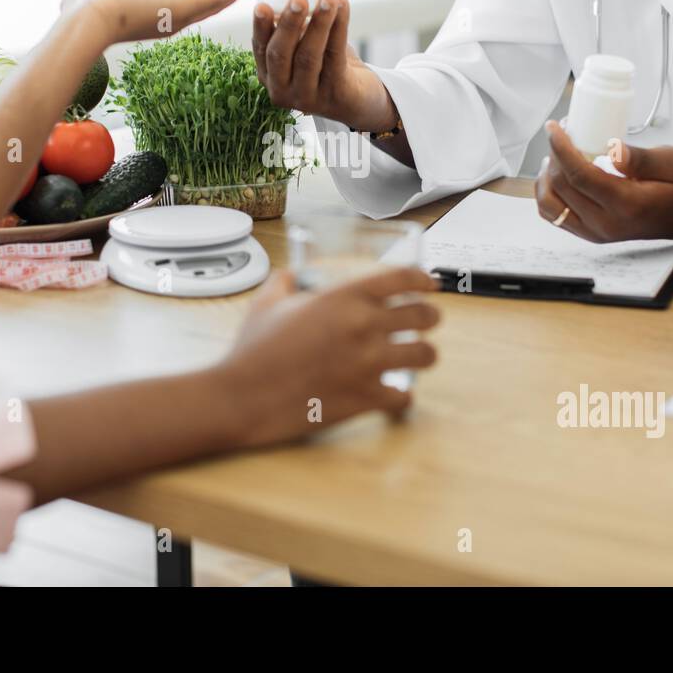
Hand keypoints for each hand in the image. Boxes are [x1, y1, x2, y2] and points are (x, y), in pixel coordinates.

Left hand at [61, 0, 260, 46]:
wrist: (91, 21)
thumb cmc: (83, 16)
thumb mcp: (83, 5)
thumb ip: (79, 2)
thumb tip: (66, 2)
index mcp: (150, 21)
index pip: (178, 13)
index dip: (193, 8)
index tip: (207, 4)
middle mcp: (168, 23)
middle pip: (202, 10)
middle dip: (221, 3)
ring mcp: (178, 17)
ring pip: (212, 4)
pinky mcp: (185, 7)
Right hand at [217, 266, 440, 447]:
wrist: (242, 397)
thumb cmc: (252, 350)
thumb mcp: (267, 302)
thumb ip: (287, 280)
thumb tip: (295, 274)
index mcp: (343, 297)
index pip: (402, 278)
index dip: (423, 279)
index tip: (430, 284)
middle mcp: (363, 327)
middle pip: (423, 315)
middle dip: (429, 317)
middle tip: (425, 322)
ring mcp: (368, 365)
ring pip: (425, 355)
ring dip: (423, 355)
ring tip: (415, 356)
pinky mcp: (366, 398)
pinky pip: (404, 396)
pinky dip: (401, 395)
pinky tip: (394, 393)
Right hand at [252, 0, 398, 131]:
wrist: (358, 100)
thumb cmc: (326, 67)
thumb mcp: (304, 50)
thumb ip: (296, 31)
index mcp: (269, 76)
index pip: (260, 50)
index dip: (260, 28)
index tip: (262, 7)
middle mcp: (283, 90)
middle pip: (280, 55)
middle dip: (289, 24)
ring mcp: (308, 96)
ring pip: (309, 56)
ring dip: (319, 23)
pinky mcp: (334, 95)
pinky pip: (335, 57)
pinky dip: (339, 28)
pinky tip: (343, 7)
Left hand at [535, 121, 672, 241]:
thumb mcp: (672, 162)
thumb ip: (642, 158)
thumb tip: (615, 149)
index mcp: (626, 204)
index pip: (579, 175)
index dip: (561, 148)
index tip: (554, 127)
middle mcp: (606, 223)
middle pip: (561, 186)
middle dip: (554, 154)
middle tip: (561, 134)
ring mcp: (595, 232)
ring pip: (550, 204)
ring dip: (546, 175)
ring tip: (556, 155)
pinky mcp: (589, 234)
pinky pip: (554, 215)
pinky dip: (547, 193)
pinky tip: (556, 175)